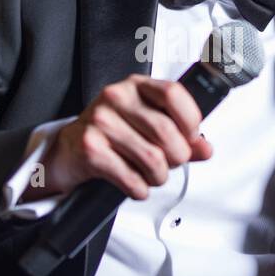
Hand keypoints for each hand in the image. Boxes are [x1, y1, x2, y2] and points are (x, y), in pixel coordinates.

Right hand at [25, 75, 212, 200]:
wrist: (69, 151)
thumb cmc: (112, 136)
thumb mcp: (146, 127)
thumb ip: (180, 136)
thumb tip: (205, 149)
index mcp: (136, 86)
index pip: (173, 93)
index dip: (190, 120)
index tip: (191, 137)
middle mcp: (116, 97)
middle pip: (166, 132)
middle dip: (177, 158)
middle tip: (170, 164)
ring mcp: (100, 122)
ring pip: (152, 158)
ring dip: (158, 177)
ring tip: (152, 177)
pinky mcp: (90, 148)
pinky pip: (130, 177)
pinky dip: (139, 189)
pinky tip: (136, 186)